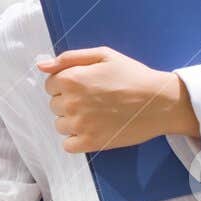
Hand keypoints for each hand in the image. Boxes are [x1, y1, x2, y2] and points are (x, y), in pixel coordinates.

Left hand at [36, 46, 199, 152]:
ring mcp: (80, 124)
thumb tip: (41, 65)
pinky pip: (68, 145)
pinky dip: (76, 140)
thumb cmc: (133, 75)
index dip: (66, 84)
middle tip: (94, 99)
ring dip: (72, 121)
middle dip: (69, 101)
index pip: (50, 84)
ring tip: (96, 114)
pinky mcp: (90, 143)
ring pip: (60, 125)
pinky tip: (93, 129)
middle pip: (54, 105)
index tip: (85, 85)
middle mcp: (71, 102)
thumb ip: (68, 58)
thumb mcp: (103, 55)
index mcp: (71, 79)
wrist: (160, 102)